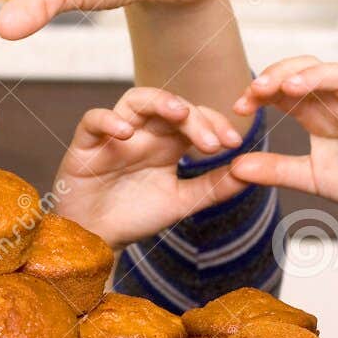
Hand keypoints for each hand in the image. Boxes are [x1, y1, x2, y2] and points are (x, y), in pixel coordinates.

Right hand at [51, 87, 245, 248]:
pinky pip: (93, 120)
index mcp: (166, 143)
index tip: (234, 143)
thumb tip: (252, 171)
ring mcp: (113, 135)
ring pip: (134, 99)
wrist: (95, 238)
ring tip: (178, 114)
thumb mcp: (182, 202)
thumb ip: (214, 187)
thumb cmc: (135, 216)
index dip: (215, 123)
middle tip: (212, 143)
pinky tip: (126, 133)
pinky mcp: (85, 144)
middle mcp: (142, 133)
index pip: (194, 117)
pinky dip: (108, 120)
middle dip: (195, 118)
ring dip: (158, 101)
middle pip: (169, 105)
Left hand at [229, 57, 337, 221]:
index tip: (239, 105)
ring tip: (293, 87)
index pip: (287, 86)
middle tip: (258, 88)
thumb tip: (234, 168)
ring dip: (318, 77)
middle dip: (283, 73)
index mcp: (319, 112)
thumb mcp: (310, 177)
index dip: (262, 88)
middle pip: (312, 69)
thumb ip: (276, 170)